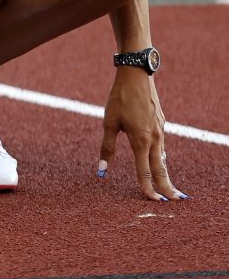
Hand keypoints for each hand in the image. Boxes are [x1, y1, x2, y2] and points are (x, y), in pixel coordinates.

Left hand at [98, 68, 185, 200]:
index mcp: (140, 140)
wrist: (137, 76)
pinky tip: (160, 163)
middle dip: (167, 187)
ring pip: (163, 158)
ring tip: (170, 189)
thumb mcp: (108, 122)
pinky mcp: (161, 124)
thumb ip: (106, 147)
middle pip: (161, 169)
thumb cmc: (119, 98)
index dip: (147, 187)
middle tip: (175, 202)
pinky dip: (162, 159)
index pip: (144, 171)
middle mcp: (154, 138)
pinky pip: (161, 146)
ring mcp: (160, 131)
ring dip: (166, 174)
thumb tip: (101, 170)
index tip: (153, 201)